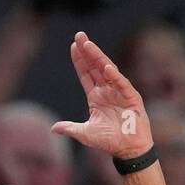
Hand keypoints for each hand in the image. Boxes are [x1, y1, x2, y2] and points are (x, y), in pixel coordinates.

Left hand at [52, 32, 150, 158]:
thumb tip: (53, 128)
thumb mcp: (85, 133)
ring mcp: (119, 92)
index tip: (72, 46)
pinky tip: (106, 67)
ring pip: (107, 70)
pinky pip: (122, 84)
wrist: (128, 150)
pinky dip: (115, 76)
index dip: (79, 61)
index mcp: (96, 97)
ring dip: (98, 58)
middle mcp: (107, 91)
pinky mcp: (131, 98)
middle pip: (95, 67)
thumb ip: (70, 128)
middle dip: (87, 51)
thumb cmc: (109, 141)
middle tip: (79, 35)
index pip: (86, 74)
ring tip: (88, 45)